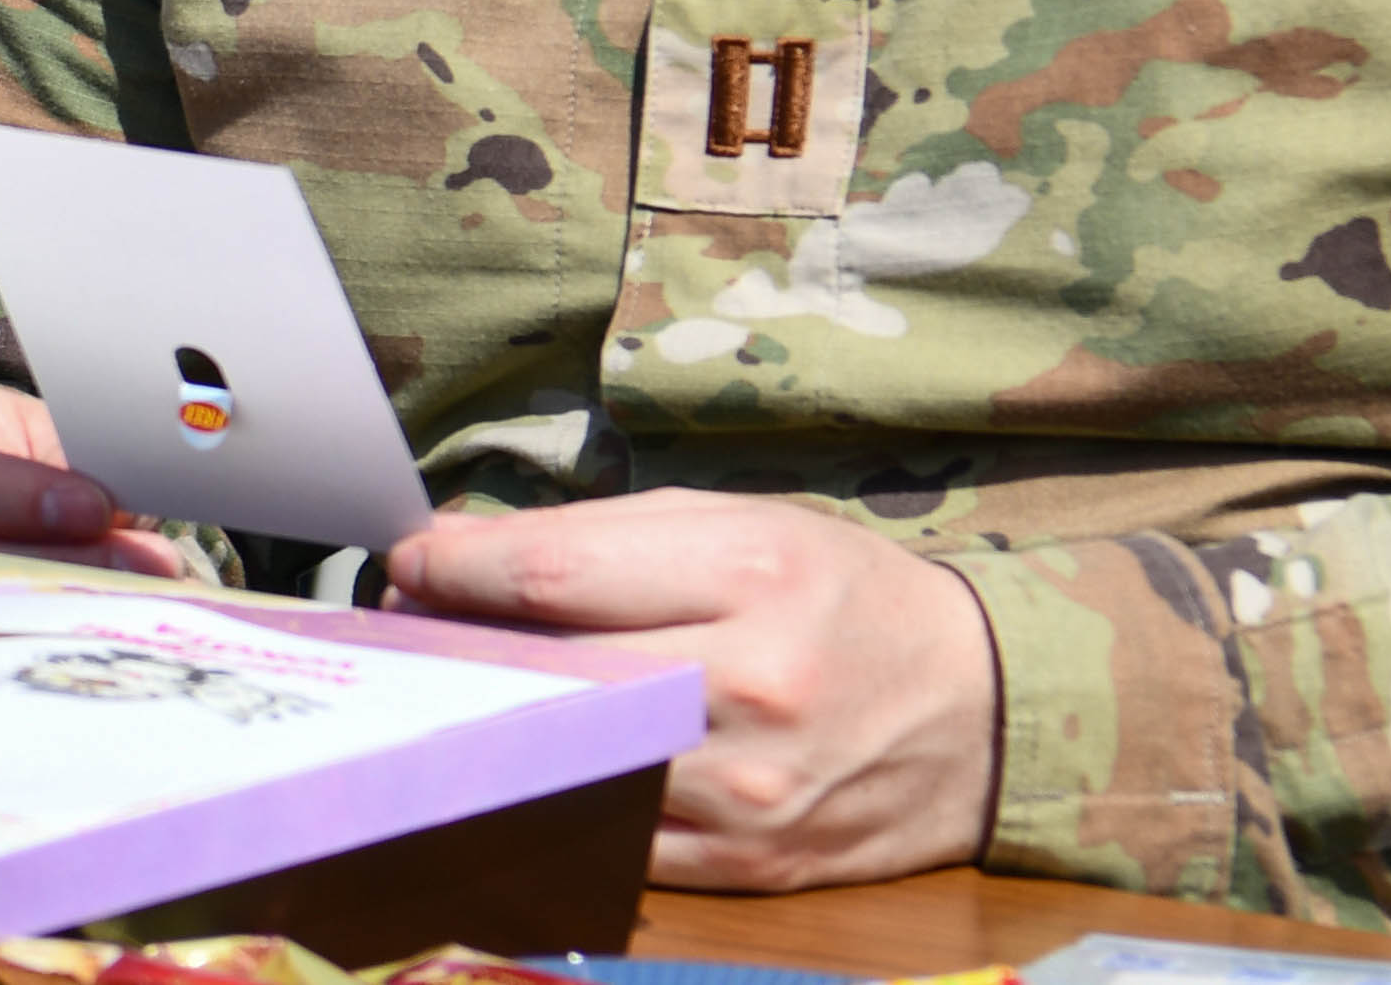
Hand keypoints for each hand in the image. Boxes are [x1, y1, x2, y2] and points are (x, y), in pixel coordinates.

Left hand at [385, 490, 999, 887]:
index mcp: (752, 574)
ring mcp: (748, 791)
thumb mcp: (744, 525)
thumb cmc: (846, 597)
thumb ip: (601, 536)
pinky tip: (525, 760)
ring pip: (570, 765)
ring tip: (456, 691)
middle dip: (457, 648)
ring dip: (493, 729)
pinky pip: (613, 840)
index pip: (554, 577)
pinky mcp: (747, 865)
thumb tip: (460, 550)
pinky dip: (555, 800)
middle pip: (549, 674)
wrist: (982, 710)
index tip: (408, 561)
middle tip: (409, 627)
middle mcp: (750, 685)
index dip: (456, 570)